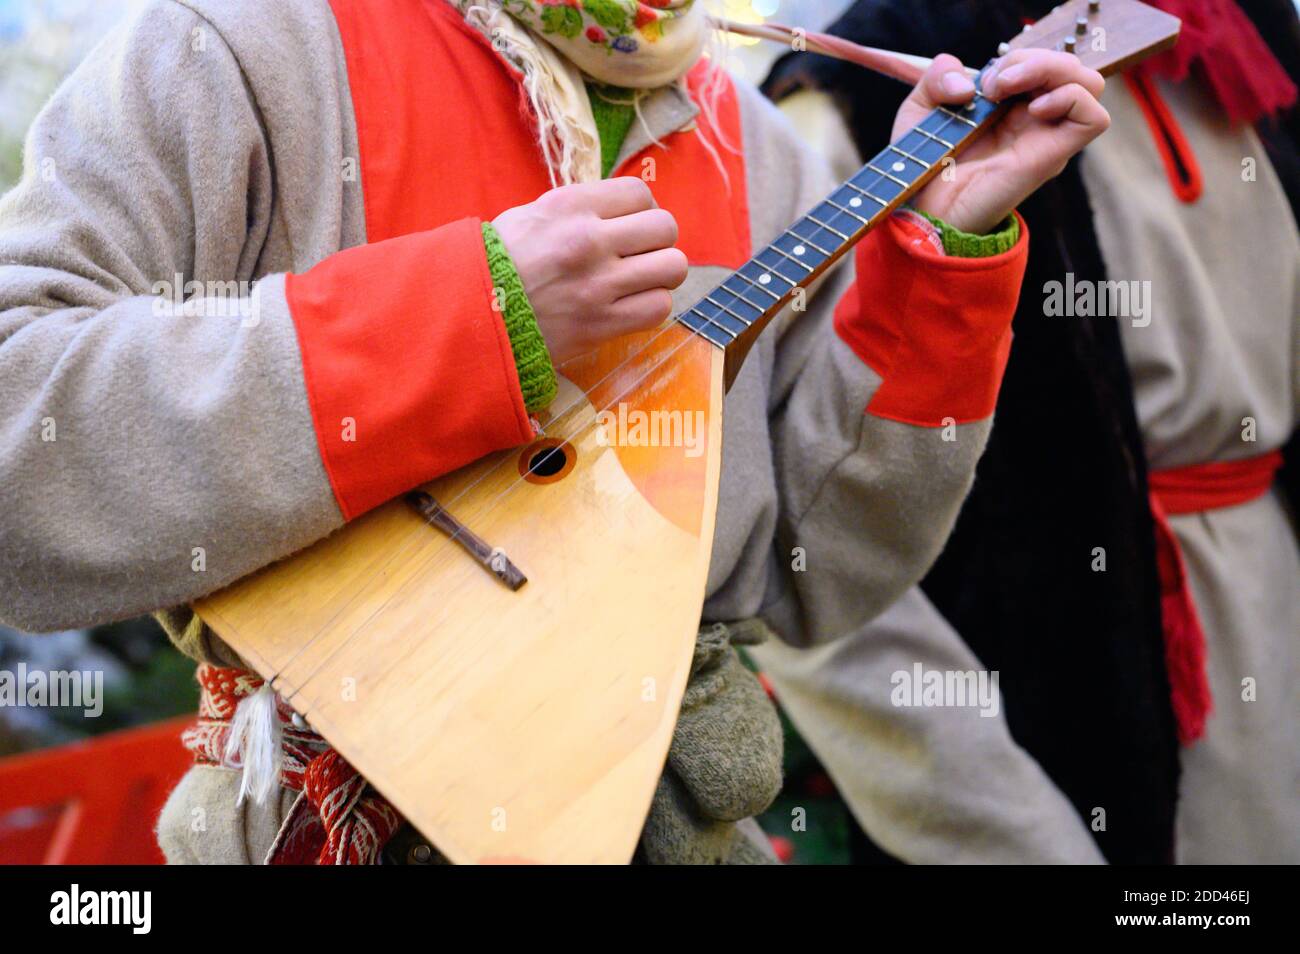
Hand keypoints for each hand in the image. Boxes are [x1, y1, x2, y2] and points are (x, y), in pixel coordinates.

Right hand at [492, 177, 688, 363]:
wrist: (472, 316)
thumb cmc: (498, 264)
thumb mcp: (531, 216)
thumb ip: (579, 209)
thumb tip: (622, 211)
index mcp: (570, 206)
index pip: (640, 193)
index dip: (642, 210)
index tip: (629, 226)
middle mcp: (588, 240)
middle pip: (666, 228)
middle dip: (656, 242)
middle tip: (638, 256)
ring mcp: (599, 285)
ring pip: (672, 267)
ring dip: (660, 275)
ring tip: (639, 282)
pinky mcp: (602, 325)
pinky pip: (658, 308)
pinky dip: (650, 307)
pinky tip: (629, 307)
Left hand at [893, 50, 1110, 234]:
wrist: (926, 209)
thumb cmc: (927, 164)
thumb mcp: (920, 108)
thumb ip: (938, 77)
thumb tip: (969, 81)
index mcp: (1014, 104)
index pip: (1045, 61)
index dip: (1019, 56)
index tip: (983, 80)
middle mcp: (1037, 120)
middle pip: (1070, 65)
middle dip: (1033, 58)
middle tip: (994, 84)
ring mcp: (1047, 138)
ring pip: (1089, 84)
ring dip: (1052, 70)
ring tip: (1008, 90)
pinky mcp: (1052, 156)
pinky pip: (1094, 118)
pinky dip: (1070, 99)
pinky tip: (1032, 110)